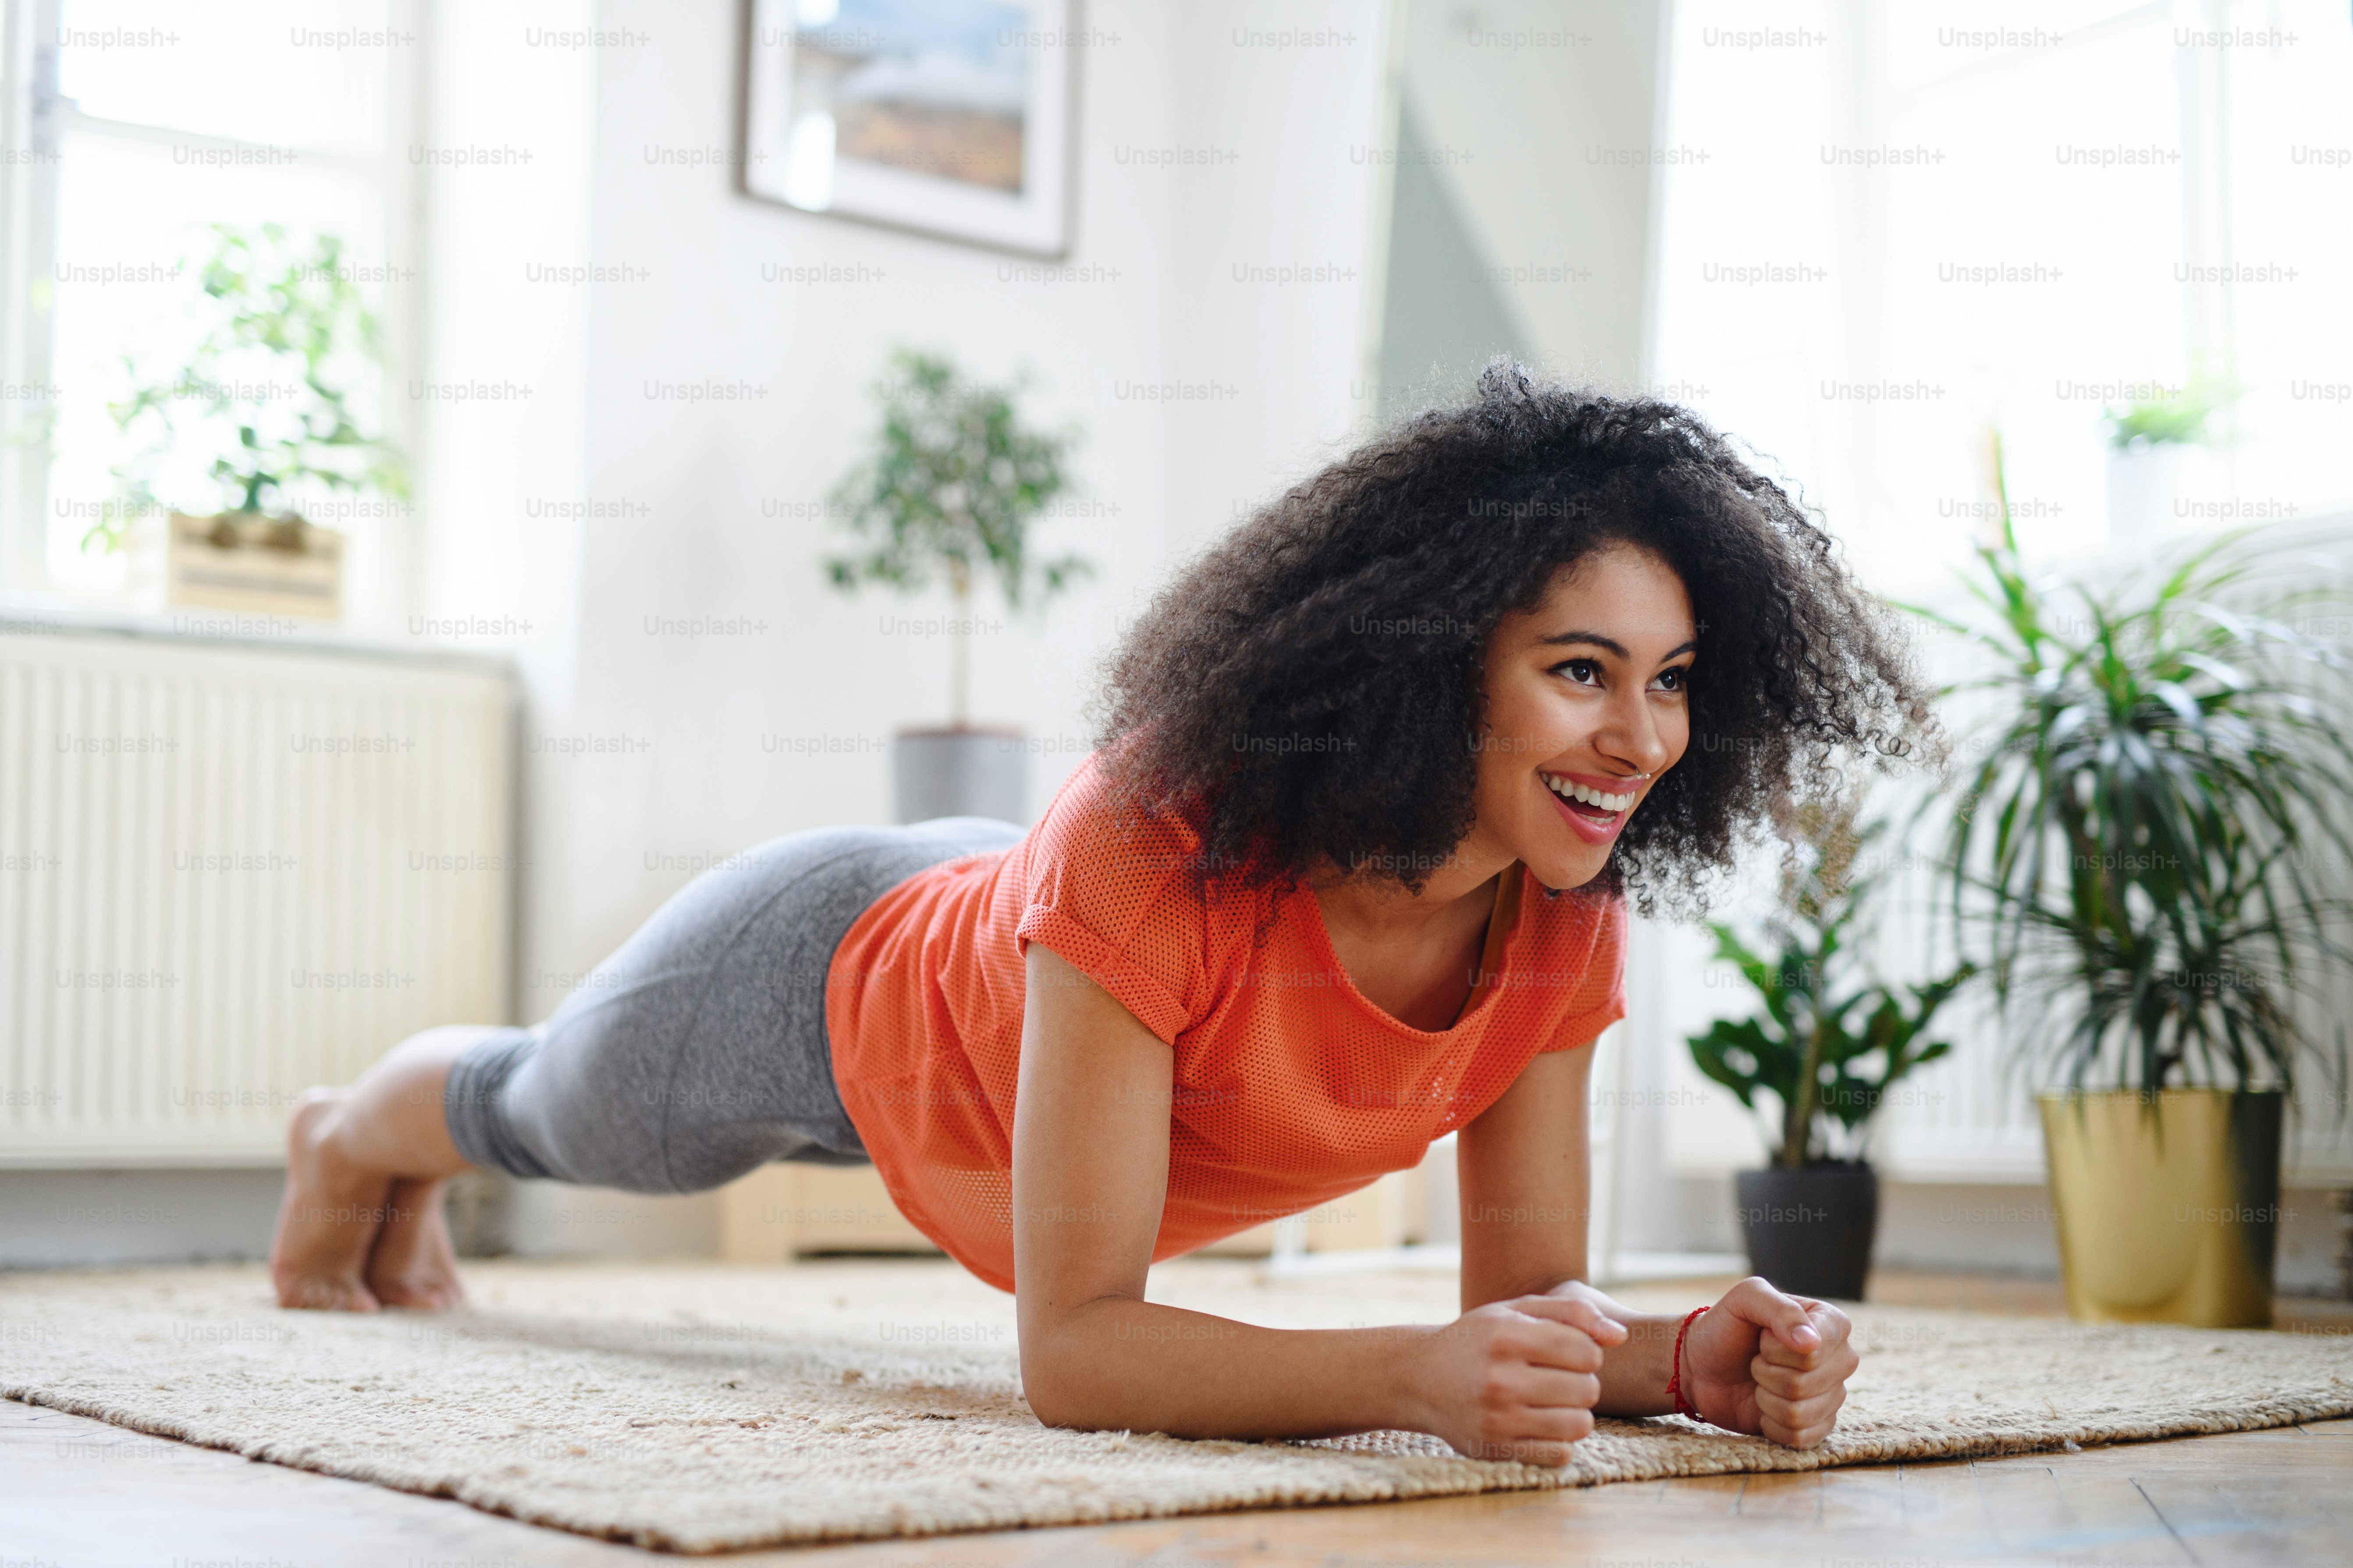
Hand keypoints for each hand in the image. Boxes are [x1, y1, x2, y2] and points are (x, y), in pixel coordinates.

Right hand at [1406, 1294, 1629, 1465]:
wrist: (1419, 1377)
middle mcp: (1501, 1378)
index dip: (1587, 1351)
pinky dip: (1560, 1442)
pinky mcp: (1497, 1449)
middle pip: (1587, 1389)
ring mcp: (1499, 1418)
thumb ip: (1572, 1313)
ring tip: (1556, 1402)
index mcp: (1506, 1336)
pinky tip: (1541, 1424)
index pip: (1586, 1350)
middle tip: (1558, 1378)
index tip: (1567, 1352)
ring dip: (1576, 1414)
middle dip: (1582, 1382)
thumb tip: (1621, 1336)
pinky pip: (1560, 1455)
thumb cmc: (1477, 1339)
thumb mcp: (1515, 1310)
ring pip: (1580, 1425)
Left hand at [1679, 1276, 1856, 1447]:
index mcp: (1831, 1323)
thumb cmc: (1726, 1327)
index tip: (1762, 1338)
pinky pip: (1801, 1437)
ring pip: (1802, 1413)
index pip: (1814, 1351)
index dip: (1777, 1350)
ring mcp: (1832, 1395)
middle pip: (1807, 1383)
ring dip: (1766, 1399)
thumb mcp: (1746, 1299)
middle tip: (1756, 1361)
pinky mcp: (1818, 1425)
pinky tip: (1764, 1408)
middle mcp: (1840, 1359)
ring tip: (1759, 1381)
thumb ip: (1779, 1309)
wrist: (1702, 1366)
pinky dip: (1771, 1424)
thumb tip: (1812, 1343)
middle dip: (1767, 1373)